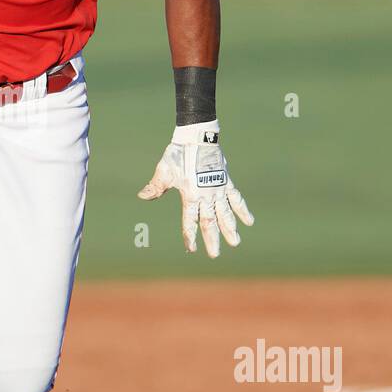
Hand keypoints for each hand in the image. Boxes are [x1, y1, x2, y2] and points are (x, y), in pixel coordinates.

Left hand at [138, 121, 253, 257]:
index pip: (190, 220)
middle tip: (215, 255)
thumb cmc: (178, 153)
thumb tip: (142, 196)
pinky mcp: (226, 181)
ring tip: (235, 243)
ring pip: (225, 213)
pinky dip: (242, 210)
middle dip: (212, 238)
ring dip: (230, 228)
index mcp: (190, 194)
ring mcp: (218, 189)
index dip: (190, 235)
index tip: (191, 249)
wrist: (197, 136)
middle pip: (209, 221)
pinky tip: (249, 222)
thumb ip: (156, 186)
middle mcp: (206, 194)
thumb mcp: (165, 170)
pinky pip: (236, 198)